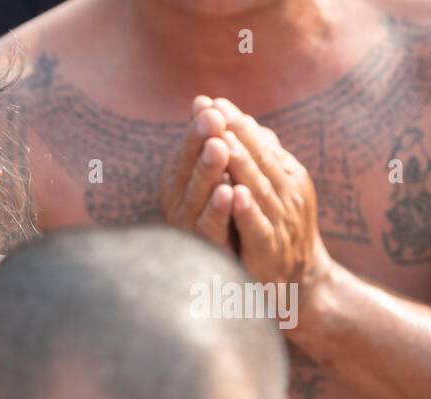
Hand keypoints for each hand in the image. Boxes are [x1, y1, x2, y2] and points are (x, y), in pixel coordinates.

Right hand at [159, 96, 235, 250]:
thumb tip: (203, 99)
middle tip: (212, 120)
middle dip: (200, 145)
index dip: (195, 132)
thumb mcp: (220, 172)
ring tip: (220, 147)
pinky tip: (230, 192)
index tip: (209, 107)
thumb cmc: (228, 214)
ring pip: (197, 199)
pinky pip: (211, 230)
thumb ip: (214, 140)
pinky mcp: (209, 253)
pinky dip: (219, 210)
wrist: (252, 267)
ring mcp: (191, 232)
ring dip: (208, 172)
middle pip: (187, 173)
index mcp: (180, 187)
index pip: (185, 154)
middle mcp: (179, 208)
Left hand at [209, 97, 332, 286]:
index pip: (260, 142)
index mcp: (287, 174)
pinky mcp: (270, 247)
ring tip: (219, 141)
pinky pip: (257, 226)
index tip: (213, 101)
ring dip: (239, 164)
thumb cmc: (282, 227)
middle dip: (235, 133)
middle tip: (212, 110)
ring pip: (257, 187)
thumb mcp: (276, 188)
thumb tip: (246, 121)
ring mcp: (281, 219)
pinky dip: (247, 210)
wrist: (302, 278)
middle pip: (259, 158)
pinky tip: (233, 195)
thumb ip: (261, 159)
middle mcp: (287, 192)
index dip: (237, 122)